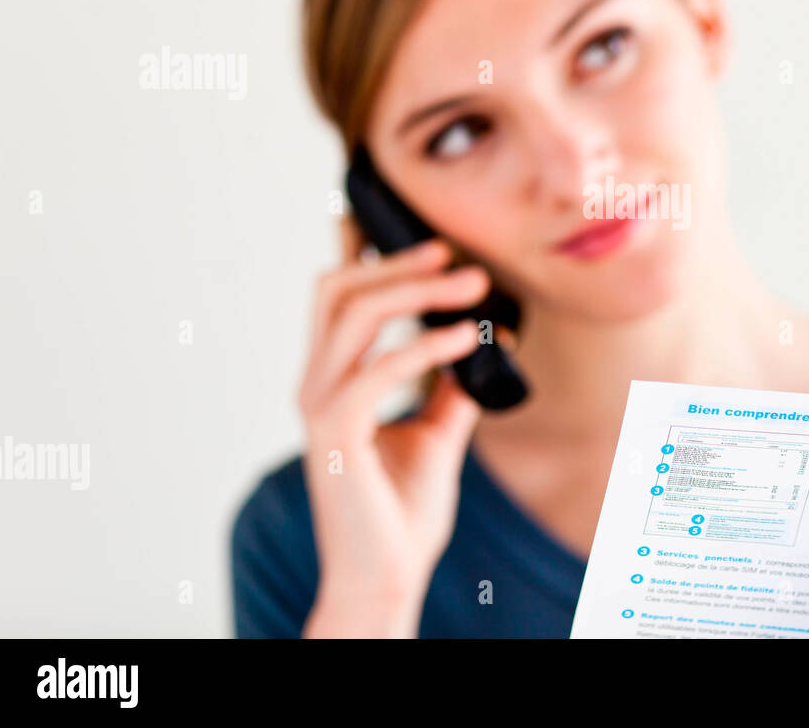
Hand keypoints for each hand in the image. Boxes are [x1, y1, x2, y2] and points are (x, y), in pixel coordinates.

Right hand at [299, 219, 489, 636]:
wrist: (386, 578)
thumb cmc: (401, 514)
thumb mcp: (438, 436)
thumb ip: (452, 390)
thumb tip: (490, 346)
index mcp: (334, 381)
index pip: (338, 299)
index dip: (364, 252)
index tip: (413, 229)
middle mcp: (317, 385)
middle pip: (338, 290)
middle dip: (397, 261)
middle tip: (455, 254)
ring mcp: (320, 407)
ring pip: (352, 314)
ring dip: (415, 290)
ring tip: (472, 285)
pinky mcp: (336, 433)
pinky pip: (379, 370)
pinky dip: (426, 346)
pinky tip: (468, 339)